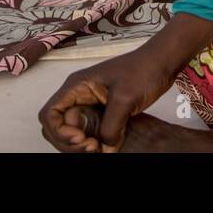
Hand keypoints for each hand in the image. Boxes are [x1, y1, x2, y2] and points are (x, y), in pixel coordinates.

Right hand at [38, 49, 175, 152]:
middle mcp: (78, 95)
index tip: (81, 138)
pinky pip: (89, 131)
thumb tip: (104, 150)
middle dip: (69, 142)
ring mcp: (89, 104)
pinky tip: (106, 146)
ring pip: (72, 132)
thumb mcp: (125, 98)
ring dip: (80, 145)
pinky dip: (93, 142)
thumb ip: (111, 126)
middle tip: (93, 148)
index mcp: (76, 86)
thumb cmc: (144, 71)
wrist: (162, 62)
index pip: (50, 114)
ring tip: (99, 148)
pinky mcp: (102, 111)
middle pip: (57, 127)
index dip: (59, 132)